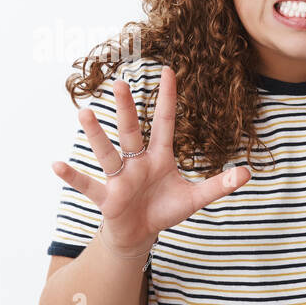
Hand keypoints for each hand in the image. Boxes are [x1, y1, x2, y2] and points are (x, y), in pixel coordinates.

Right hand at [50, 65, 250, 255]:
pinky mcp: (107, 198)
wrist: (140, 234)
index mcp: (159, 157)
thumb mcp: (195, 198)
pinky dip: (73, 177)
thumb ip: (219, 185)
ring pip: (108, 153)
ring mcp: (119, 178)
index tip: (169, 70)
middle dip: (127, 109)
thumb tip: (249, 172)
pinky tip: (56, 165)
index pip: (164, 122)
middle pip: (132, 131)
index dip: (167, 98)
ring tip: (85, 114)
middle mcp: (137, 162)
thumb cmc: (164, 210)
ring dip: (96, 135)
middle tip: (122, 83)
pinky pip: (88, 185)